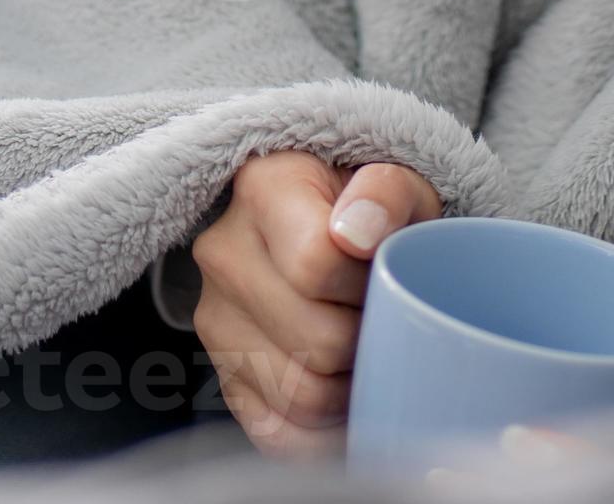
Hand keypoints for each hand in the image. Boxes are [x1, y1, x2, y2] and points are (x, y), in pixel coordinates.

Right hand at [189, 150, 441, 457]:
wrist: (331, 217)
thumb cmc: (372, 205)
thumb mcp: (397, 178)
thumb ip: (386, 193)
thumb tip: (358, 232)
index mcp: (263, 190)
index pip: (317, 265)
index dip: (368, 283)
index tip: (383, 270)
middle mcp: (225, 253)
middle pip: (317, 341)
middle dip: (369, 339)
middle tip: (385, 317)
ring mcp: (216, 319)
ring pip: (302, 396)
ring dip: (352, 388)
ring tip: (369, 351)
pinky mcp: (223, 371)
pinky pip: (277, 434)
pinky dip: (323, 433)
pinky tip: (347, 395)